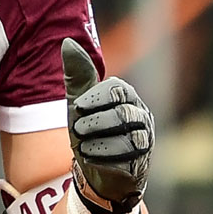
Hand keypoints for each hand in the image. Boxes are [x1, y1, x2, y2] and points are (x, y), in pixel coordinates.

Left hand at [61, 38, 151, 213]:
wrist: (97, 172)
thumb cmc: (90, 133)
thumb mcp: (79, 104)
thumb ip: (77, 76)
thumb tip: (68, 41)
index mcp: (125, 96)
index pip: (116, 89)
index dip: (96, 97)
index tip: (77, 106)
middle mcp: (140, 114)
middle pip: (122, 114)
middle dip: (96, 122)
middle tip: (76, 129)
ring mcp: (144, 138)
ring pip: (128, 137)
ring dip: (99, 142)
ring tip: (81, 146)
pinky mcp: (143, 161)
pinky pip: (129, 157)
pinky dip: (105, 157)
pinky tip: (89, 158)